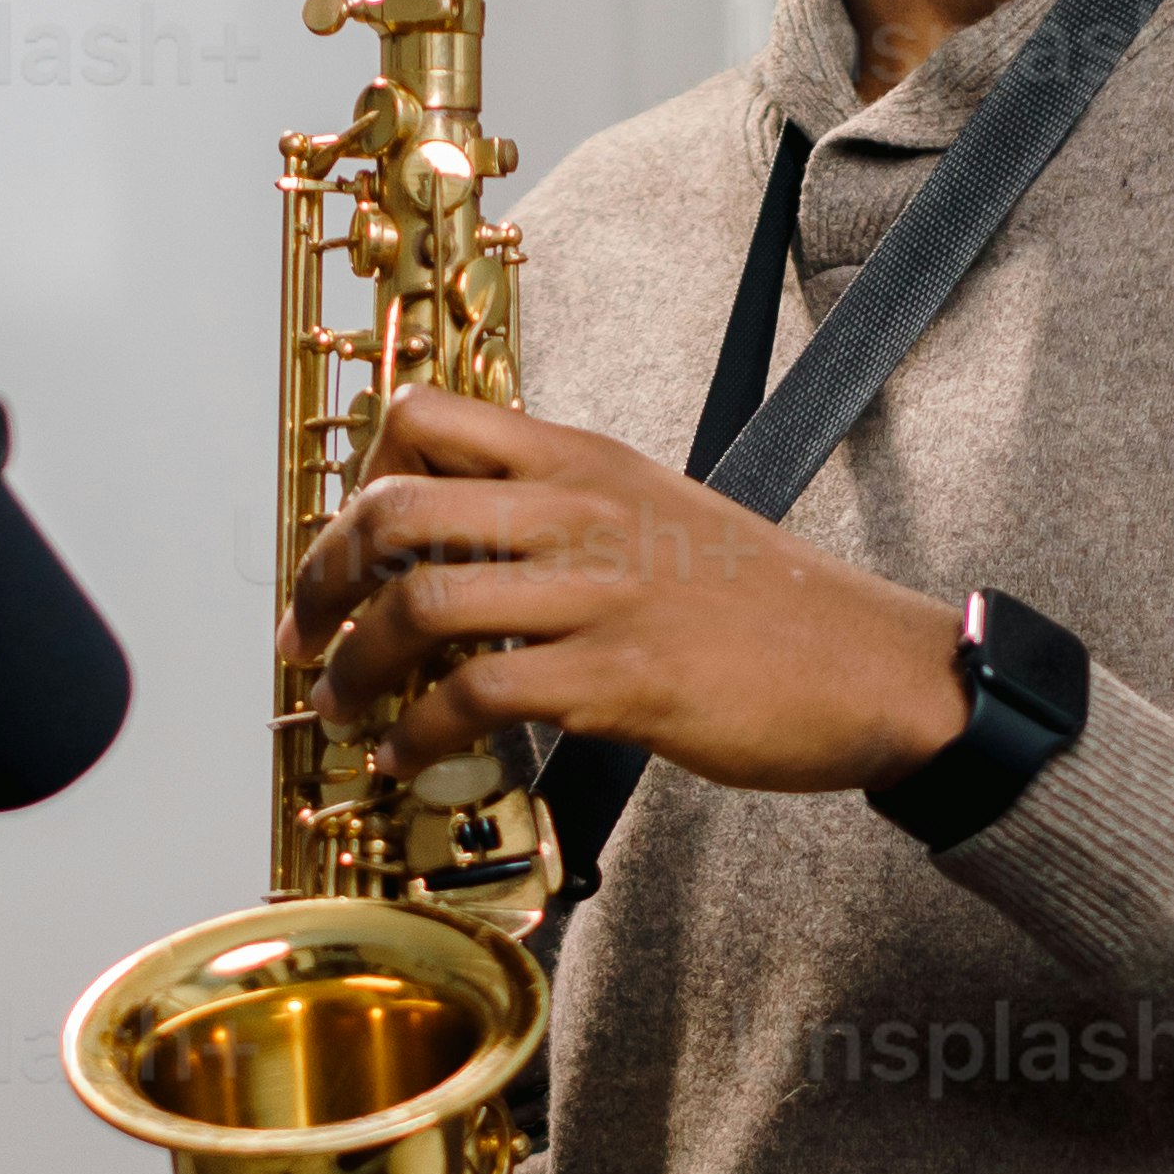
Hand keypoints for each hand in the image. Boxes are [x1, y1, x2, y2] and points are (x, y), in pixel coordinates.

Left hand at [284, 385, 971, 798]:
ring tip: (339, 711)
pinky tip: (405, 758)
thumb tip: (462, 552)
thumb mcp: (654, 515)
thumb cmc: (763, 606)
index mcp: (581, 458)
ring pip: (422, 606)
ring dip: (355, 670)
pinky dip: (418, 735)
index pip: (424, 415)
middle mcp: (578, 509)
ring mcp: (598, 591)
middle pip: (394, 508)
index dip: (357, 477)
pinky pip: (478, 699)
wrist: (871, 667)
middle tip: (303, 636)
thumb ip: (561, 515)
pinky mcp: (620, 678)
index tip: (342, 545)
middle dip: (322, 579)